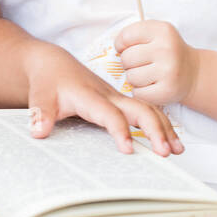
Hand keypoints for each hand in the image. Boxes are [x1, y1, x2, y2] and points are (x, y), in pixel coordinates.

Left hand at [25, 43, 183, 156]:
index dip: (120, 131)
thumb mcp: (39, 96)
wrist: (55, 64)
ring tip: (178, 150)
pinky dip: (161, 125)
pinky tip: (171, 141)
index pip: (109, 114)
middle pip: (139, 109)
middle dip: (155, 129)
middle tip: (166, 152)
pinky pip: (146, 111)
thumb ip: (40, 114)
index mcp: (90, 96)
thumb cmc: (49, 81)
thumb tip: (38, 132)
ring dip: (164, 128)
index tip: (129, 149)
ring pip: (148, 109)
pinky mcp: (121, 103)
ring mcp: (117, 98)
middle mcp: (109, 96)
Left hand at [114, 19, 198, 106]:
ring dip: (134, 78)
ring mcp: (168, 71)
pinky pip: (138, 93)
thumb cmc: (167, 52)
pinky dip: (141, 92)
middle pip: (126, 58)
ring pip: (130, 77)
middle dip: (128, 63)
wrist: (193, 73)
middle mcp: (166, 49)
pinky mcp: (167, 90)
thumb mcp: (156, 34)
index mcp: (162, 30)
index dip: (121, 44)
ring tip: (147, 75)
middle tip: (141, 64)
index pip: (126, 36)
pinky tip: (152, 85)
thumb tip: (114, 51)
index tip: (127, 48)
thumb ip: (134, 35)